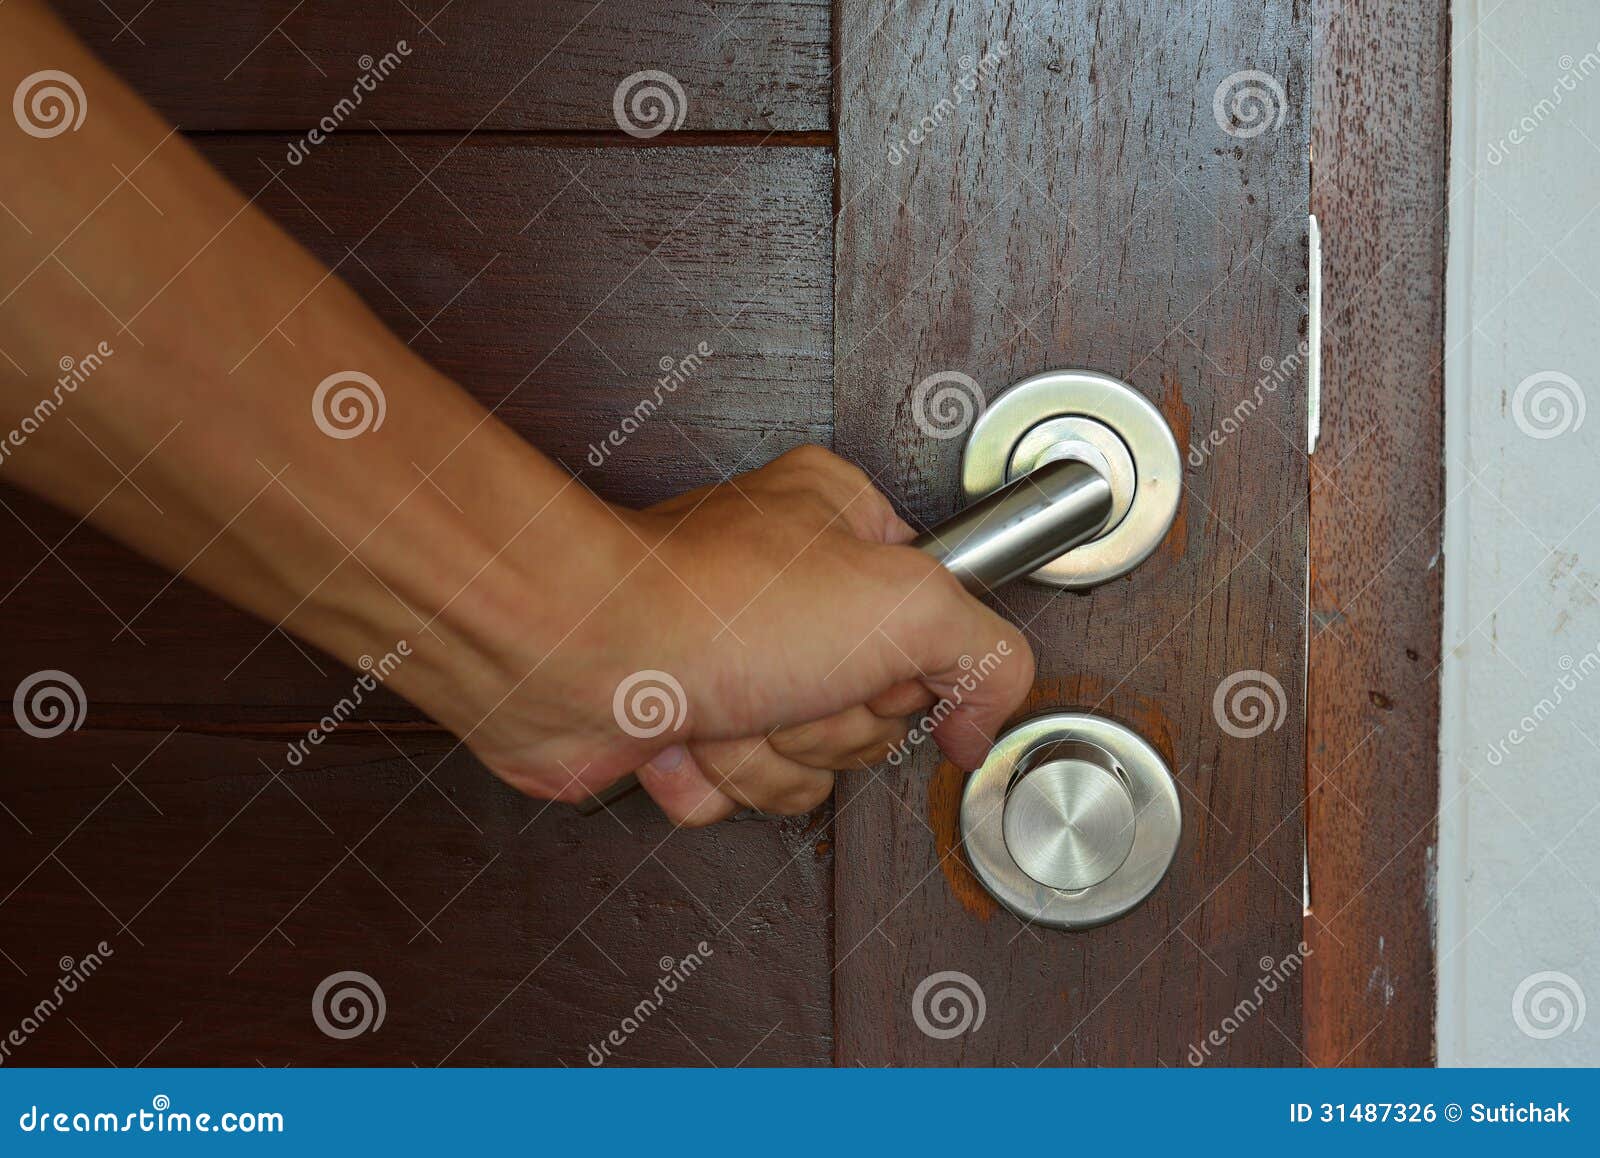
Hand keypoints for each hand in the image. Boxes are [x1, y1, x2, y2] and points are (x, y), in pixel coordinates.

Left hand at [435, 446, 1035, 824]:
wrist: (571, 652)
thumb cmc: (704, 603)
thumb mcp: (908, 607)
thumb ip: (987, 657)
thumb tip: (984, 720)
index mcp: (843, 528)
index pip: (936, 630)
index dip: (910, 671)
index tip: (881, 667)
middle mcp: (786, 588)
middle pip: (871, 712)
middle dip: (827, 723)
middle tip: (790, 682)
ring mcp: (732, 657)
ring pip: (805, 761)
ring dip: (765, 753)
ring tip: (728, 701)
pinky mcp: (682, 719)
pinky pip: (737, 790)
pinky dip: (711, 776)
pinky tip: (682, 729)